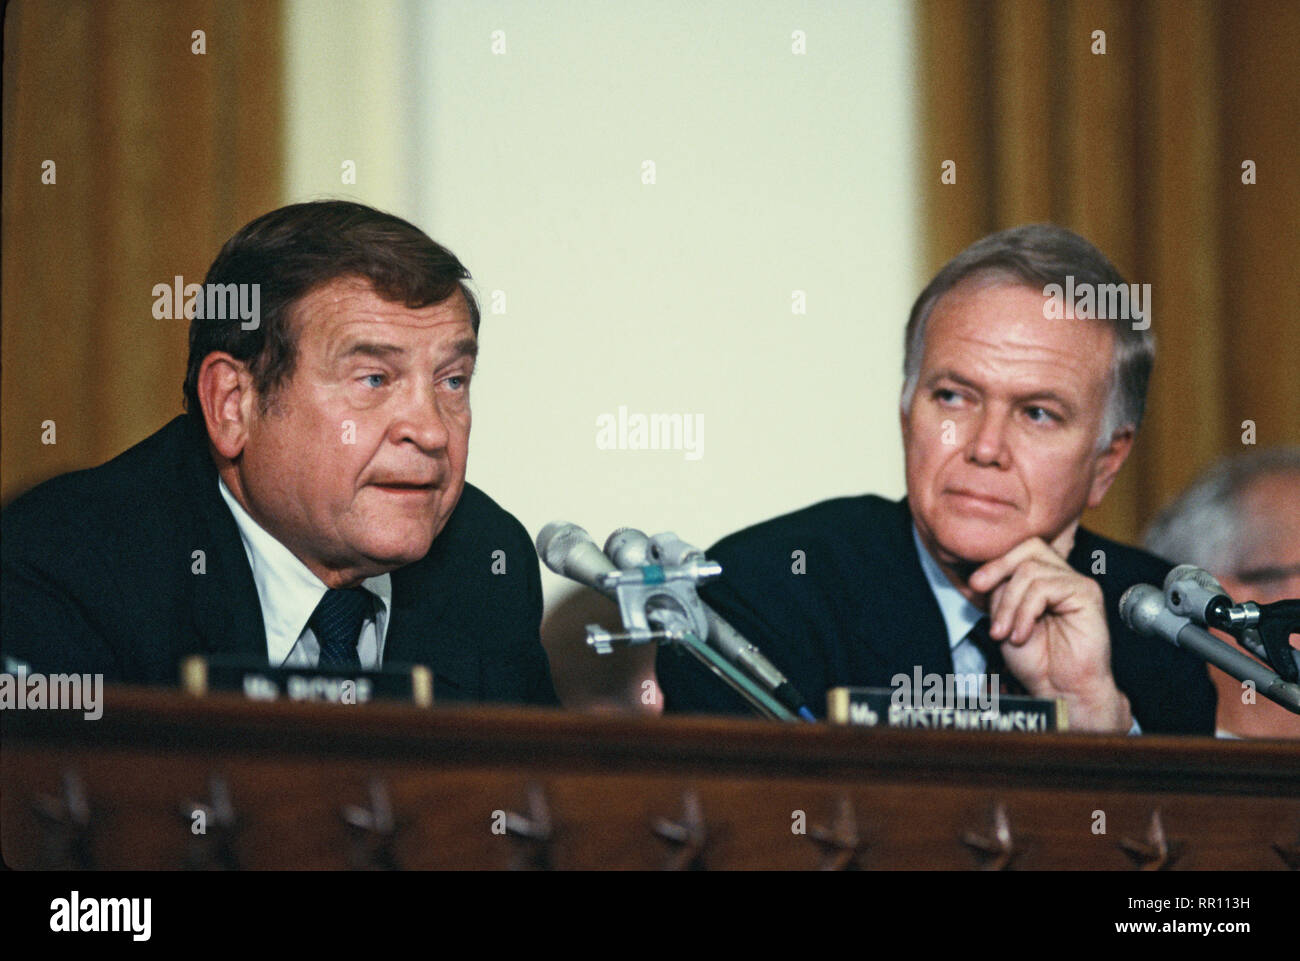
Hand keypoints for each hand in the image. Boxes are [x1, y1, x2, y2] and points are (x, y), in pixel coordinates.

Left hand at [968, 525, 1132, 732]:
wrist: (1062, 690)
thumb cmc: (1038, 660)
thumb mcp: (1006, 619)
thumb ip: (1000, 592)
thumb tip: (985, 574)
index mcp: (1045, 579)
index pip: (1021, 550)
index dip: (996, 562)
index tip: (975, 584)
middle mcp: (1063, 577)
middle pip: (1030, 548)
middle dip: (999, 568)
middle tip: (980, 590)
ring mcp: (1077, 584)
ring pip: (1031, 571)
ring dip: (1009, 604)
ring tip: (1005, 633)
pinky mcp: (1087, 595)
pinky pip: (1045, 589)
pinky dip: (1024, 613)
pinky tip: (1020, 635)